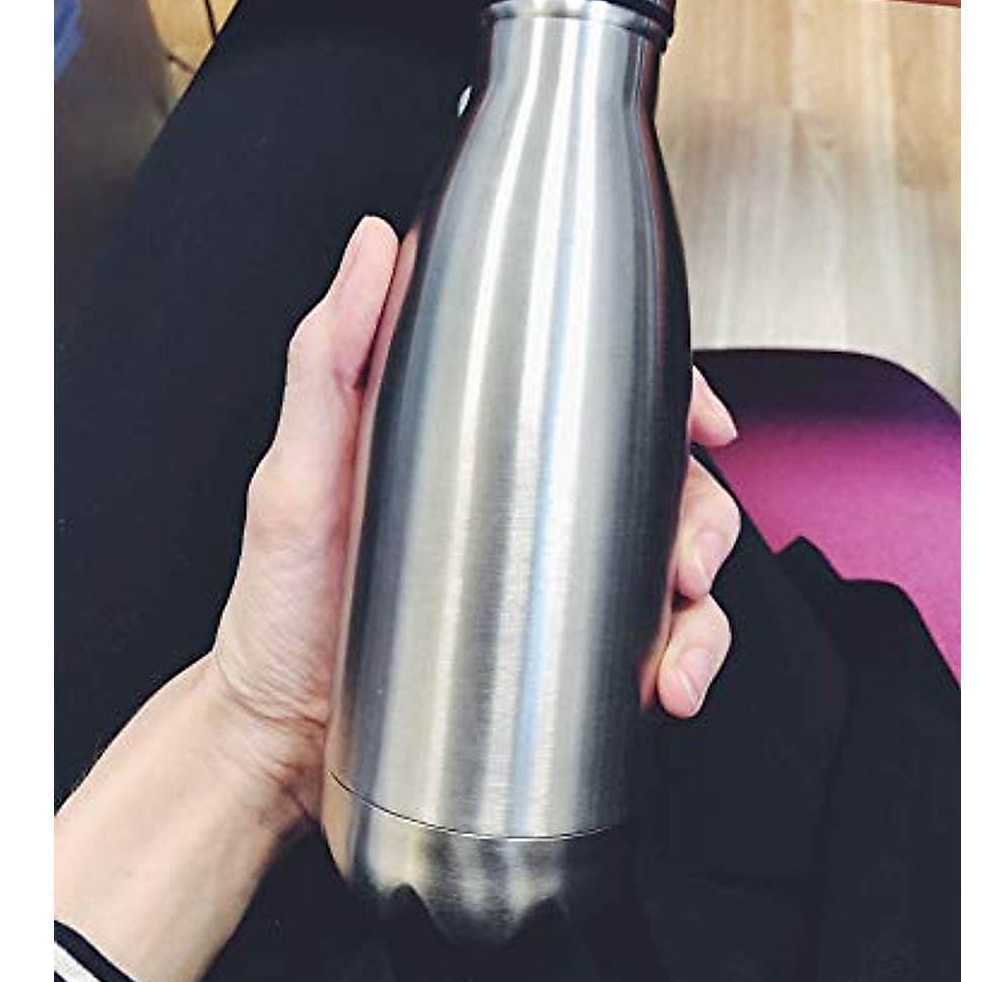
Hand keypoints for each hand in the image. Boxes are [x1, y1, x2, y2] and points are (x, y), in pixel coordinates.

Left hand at [55, 215, 740, 981]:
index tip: (701, 418)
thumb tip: (371, 248)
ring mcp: (538, 576)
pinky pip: (642, 645)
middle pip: (653, 481)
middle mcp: (519, 502)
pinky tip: (663, 685)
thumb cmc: (280, 604)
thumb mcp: (294, 472)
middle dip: (701, 517)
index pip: (593, 391)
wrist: (278, 733)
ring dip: (703, 610)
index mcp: (473, 440)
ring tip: (677, 654)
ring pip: (664, 565)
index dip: (668, 394)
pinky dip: (679, 664)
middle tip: (687, 561)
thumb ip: (329, 358)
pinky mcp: (550, 647)